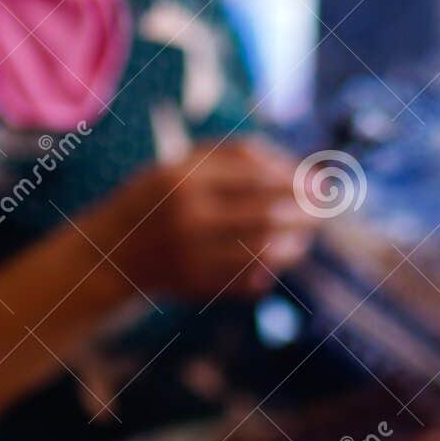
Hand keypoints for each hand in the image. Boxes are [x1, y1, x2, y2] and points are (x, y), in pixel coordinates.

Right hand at [110, 137, 314, 300]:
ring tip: (308, 235)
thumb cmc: (160, 197)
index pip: (256, 176)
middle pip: (266, 212)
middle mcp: (188, 216)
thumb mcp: (183, 161)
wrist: (113, 250)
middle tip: (326, 210)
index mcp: (183, 178)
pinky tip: (285, 255)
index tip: (320, 183)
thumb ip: (235, 155)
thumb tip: (294, 166)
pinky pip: (251, 277)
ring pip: (264, 249)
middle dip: (306, 211)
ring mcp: (192, 254)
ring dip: (297, 242)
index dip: (296, 180)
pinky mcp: (198, 285)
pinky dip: (275, 267)